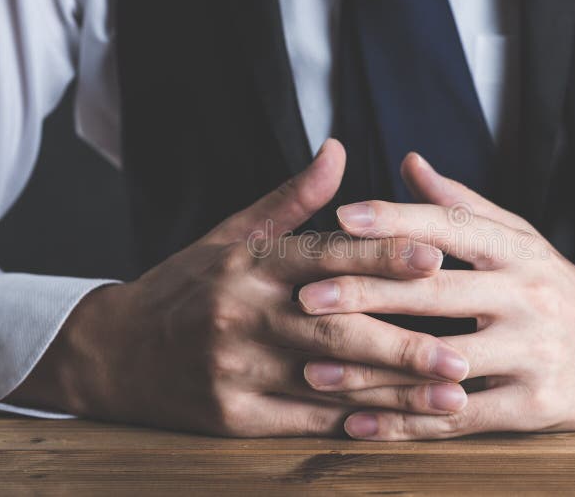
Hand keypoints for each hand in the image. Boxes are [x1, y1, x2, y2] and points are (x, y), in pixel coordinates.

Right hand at [6, 141, 469, 436]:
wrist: (112, 352)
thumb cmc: (186, 287)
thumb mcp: (230, 235)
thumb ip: (292, 199)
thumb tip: (338, 150)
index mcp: (248, 263)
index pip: (324, 254)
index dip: (382, 253)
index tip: (436, 257)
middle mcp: (242, 314)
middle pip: (335, 328)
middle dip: (403, 344)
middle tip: (462, 354)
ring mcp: (235, 369)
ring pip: (329, 380)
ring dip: (394, 392)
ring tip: (450, 397)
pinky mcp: (232, 415)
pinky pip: (304, 420)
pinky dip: (355, 421)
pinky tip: (400, 423)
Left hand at [297, 153, 574, 439]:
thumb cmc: (560, 289)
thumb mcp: (522, 240)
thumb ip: (463, 206)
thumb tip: (410, 163)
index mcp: (519, 250)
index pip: (451, 228)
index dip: (396, 220)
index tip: (342, 218)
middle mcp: (528, 295)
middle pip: (435, 292)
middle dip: (365, 294)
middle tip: (305, 298)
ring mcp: (534, 352)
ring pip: (440, 361)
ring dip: (373, 369)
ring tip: (314, 370)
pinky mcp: (535, 404)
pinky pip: (460, 416)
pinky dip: (407, 422)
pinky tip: (360, 423)